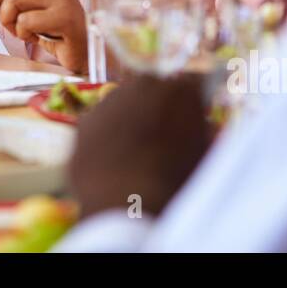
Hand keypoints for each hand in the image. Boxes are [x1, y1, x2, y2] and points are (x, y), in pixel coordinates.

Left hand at [67, 74, 216, 219]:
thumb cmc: (175, 181)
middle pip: (152, 90)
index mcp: (180, 90)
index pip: (190, 87)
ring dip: (128, 121)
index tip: (190, 120)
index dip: (190, 105)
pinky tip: (112, 165)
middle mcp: (142, 85)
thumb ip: (202, 133)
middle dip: (156, 108)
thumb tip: (200, 128)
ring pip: (122, 105)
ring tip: (134, 157)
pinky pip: (99, 126)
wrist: (126, 202)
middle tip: (160, 139)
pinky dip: (105, 140)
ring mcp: (109, 100)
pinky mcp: (84, 121)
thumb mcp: (202, 156)